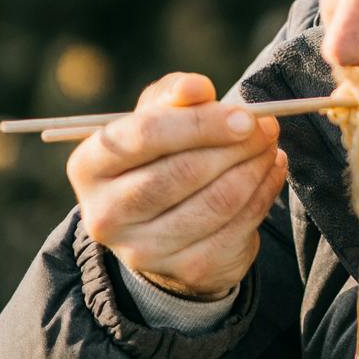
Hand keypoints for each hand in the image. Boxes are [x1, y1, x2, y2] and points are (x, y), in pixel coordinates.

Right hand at [68, 71, 286, 299]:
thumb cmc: (158, 156)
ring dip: (254, 169)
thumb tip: (196, 87)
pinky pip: (237, 228)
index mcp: (89, 166)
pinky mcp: (186, 270)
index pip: (145, 136)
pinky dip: (262, 195)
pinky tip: (269, 173)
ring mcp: (144, 250)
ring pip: (216, 203)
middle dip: (235, 146)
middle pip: (182, 172)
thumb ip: (173, 95)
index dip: (201, 123)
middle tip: (266, 128)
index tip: (244, 116)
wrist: (162, 228)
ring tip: (268, 147)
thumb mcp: (156, 118)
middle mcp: (106, 214)